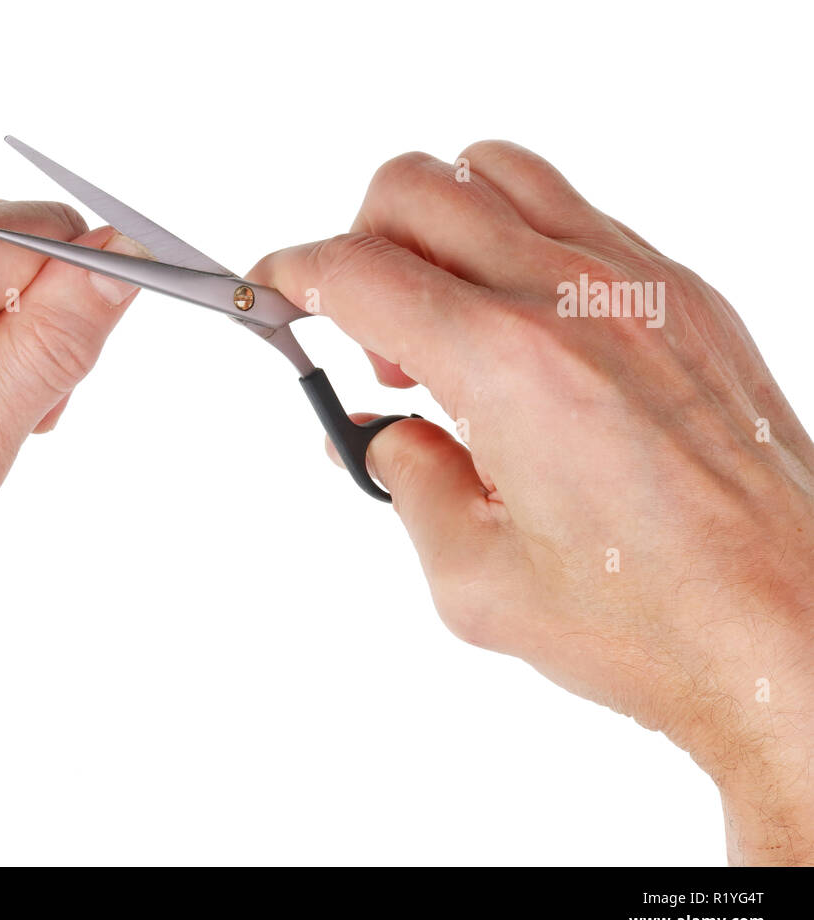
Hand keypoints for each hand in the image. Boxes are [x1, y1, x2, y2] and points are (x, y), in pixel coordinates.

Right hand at [249, 142, 813, 864]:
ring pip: (495, 172)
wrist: (786, 629)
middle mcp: (572, 298)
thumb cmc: (649, 617)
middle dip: (358, 249)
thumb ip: (401, 479)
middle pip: (413, 189)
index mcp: (507, 364)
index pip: (356, 270)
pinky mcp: (684, 295)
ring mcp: (637, 284)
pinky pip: (573, 213)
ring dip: (438, 228)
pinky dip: (515, 245)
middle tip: (371, 344)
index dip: (291, 275)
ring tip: (447, 326)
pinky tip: (523, 335)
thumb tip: (371, 435)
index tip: (274, 289)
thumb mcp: (472, 575)